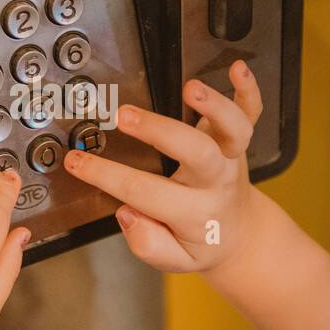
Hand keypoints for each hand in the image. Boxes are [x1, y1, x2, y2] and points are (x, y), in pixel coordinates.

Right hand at [64, 60, 262, 273]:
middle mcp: (215, 181)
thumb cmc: (200, 241)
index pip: (144, 191)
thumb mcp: (174, 260)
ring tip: (189, 88)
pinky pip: (252, 113)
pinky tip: (238, 68)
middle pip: (196, 153)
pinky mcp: (241, 141)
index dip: (105, 175)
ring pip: (233, 130)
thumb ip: (149, 244)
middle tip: (125, 117)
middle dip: (160, 131)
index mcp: (194, 212)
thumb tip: (127, 214)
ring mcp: (231, 157)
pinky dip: (249, 89)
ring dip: (215, 106)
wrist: (242, 234)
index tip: (78, 161)